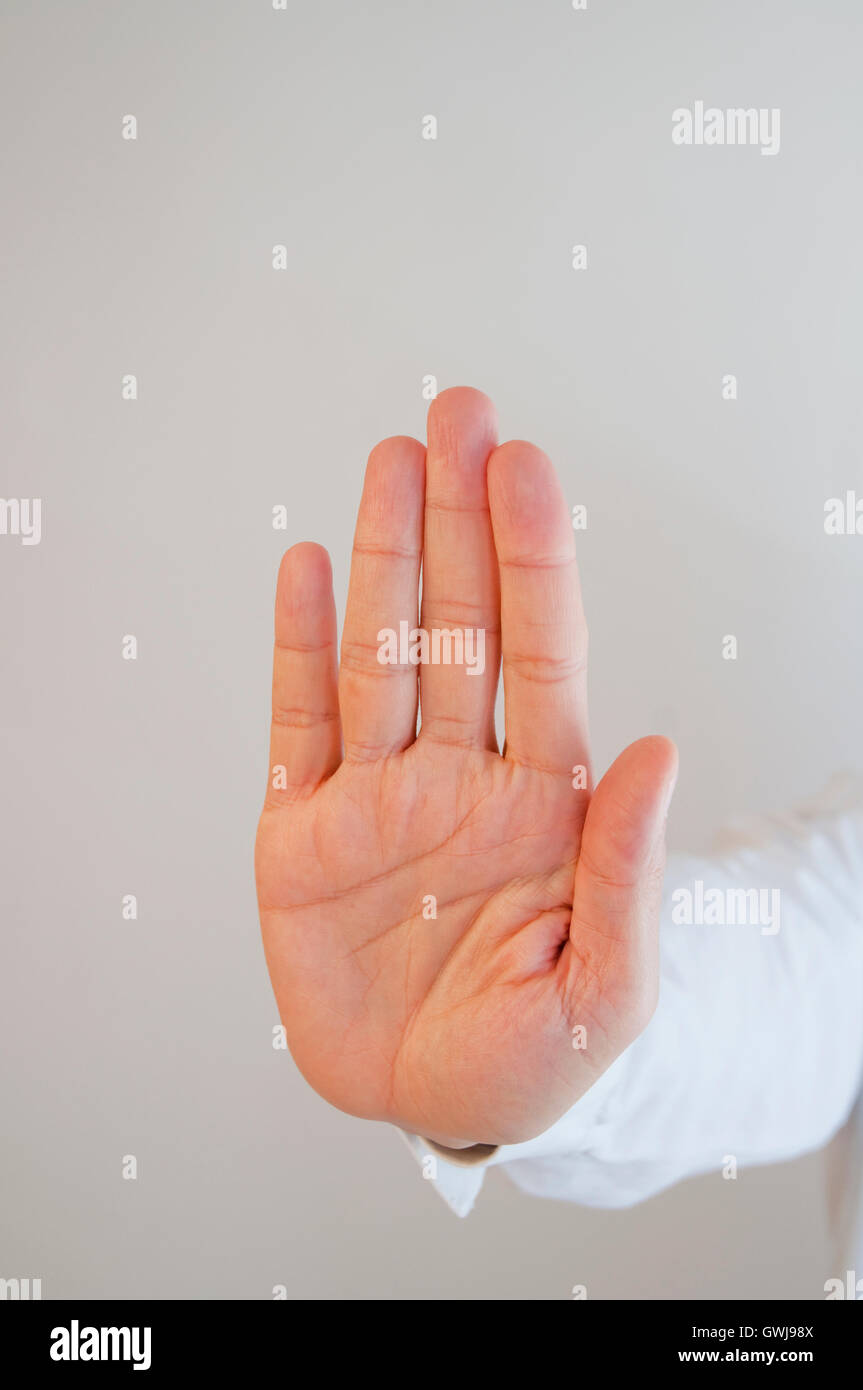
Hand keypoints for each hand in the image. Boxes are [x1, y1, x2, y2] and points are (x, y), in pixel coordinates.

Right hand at [255, 388, 676, 1147]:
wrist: (428, 1103)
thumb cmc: (531, 1054)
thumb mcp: (606, 986)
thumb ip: (626, 870)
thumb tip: (658, 751)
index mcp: (540, 800)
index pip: (541, 653)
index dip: (532, 560)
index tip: (527, 470)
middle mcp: (459, 775)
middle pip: (459, 624)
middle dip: (460, 520)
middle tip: (461, 415)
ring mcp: (378, 797)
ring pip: (381, 653)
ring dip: (384, 555)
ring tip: (392, 461)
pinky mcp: (302, 833)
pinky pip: (300, 724)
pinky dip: (300, 647)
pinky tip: (311, 570)